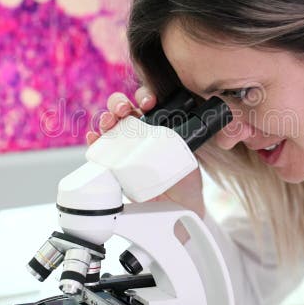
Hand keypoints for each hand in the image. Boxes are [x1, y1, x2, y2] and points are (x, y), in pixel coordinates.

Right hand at [86, 87, 205, 242]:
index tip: (150, 102)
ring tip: (109, 122)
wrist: (178, 208)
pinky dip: (94, 141)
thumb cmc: (185, 178)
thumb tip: (209, 119)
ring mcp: (124, 147)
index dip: (145, 96)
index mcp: (156, 123)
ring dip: (106, 118)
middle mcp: (138, 132)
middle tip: (126, 110)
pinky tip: (94, 138)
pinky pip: (100, 149)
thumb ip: (194, 137)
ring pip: (109, 125)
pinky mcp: (113, 164)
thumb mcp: (192, 153)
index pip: (146, 102)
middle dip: (120, 104)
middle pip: (123, 109)